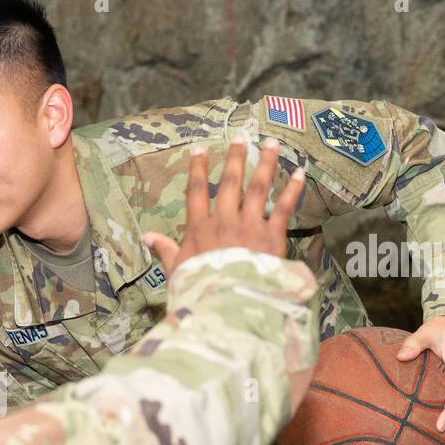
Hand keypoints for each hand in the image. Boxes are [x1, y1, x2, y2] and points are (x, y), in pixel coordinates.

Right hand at [140, 135, 303, 277]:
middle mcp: (225, 221)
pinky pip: (283, 208)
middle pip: (231, 183)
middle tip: (242, 138)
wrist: (227, 306)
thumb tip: (146, 237)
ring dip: (266, 163)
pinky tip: (298, 173)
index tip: (200, 150)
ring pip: (258, 188)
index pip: (197, 191)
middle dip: (236, 158)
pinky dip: (292, 190)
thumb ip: (165, 251)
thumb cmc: (199, 291)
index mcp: (199, 229)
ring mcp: (249, 226)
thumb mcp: (177, 271)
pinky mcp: (271, 237)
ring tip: (272, 143)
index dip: (198, 169)